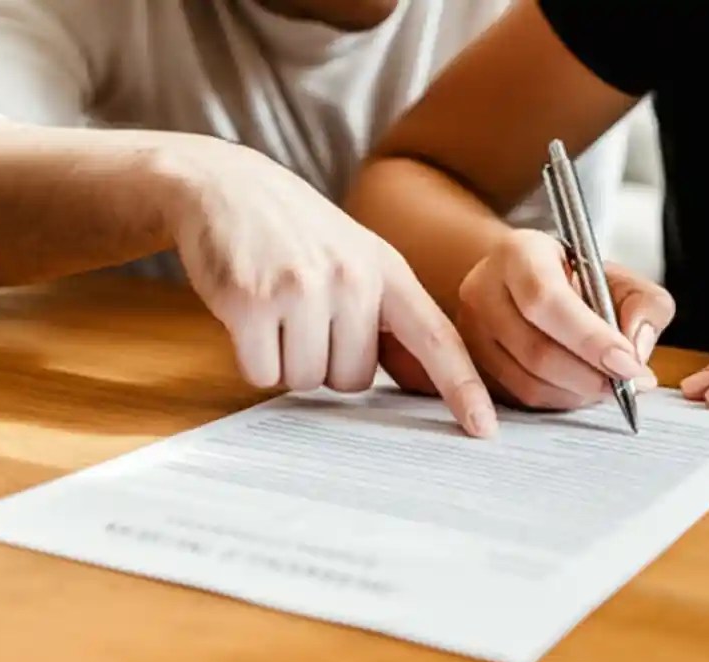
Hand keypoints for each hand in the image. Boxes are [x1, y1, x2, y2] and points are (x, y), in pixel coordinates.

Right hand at [160, 137, 496, 436]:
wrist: (225, 185)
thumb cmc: (295, 233)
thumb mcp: (356, 256)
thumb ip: (387, 312)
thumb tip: (419, 381)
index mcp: (387, 269)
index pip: (436, 338)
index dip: (462, 387)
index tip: (484, 429)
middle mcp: (353, 278)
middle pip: (353, 380)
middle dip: (324, 361)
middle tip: (303, 313)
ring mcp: (302, 288)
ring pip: (306, 381)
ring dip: (286, 359)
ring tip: (276, 308)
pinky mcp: (252, 301)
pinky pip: (263, 374)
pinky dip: (252, 358)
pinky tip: (248, 312)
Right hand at [408, 229, 671, 409]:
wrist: (527, 283)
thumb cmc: (578, 280)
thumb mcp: (620, 277)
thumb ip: (644, 304)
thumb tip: (637, 348)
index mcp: (519, 253)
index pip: (546, 299)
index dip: (589, 338)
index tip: (628, 363)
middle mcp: (483, 288)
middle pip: (535, 348)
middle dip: (590, 374)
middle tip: (626, 383)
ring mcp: (471, 330)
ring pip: (527, 379)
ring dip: (578, 391)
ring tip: (607, 383)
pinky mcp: (473, 364)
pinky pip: (520, 396)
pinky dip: (560, 399)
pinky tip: (580, 386)